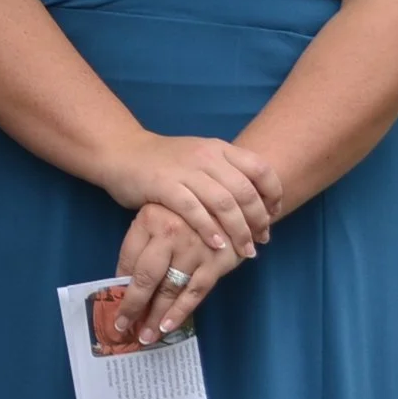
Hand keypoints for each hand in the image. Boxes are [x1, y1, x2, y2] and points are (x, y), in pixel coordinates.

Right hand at [100, 133, 279, 258]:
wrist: (123, 152)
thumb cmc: (165, 161)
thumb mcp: (200, 157)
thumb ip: (225, 173)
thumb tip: (257, 203)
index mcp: (219, 148)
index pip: (260, 168)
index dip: (273, 194)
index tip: (274, 214)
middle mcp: (206, 156)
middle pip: (245, 191)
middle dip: (258, 220)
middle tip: (262, 240)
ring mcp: (185, 170)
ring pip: (224, 203)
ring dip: (239, 230)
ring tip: (245, 250)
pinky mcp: (164, 185)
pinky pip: (193, 210)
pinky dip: (209, 229)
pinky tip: (217, 245)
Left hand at [113, 202, 239, 342]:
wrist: (231, 204)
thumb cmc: (185, 214)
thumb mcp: (157, 217)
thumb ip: (142, 245)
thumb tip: (122, 284)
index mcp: (149, 218)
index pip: (128, 259)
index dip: (118, 285)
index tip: (112, 306)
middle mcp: (170, 232)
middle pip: (146, 277)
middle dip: (132, 306)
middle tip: (121, 327)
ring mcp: (195, 247)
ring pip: (169, 289)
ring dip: (155, 316)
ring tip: (144, 336)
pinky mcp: (217, 261)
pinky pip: (194, 292)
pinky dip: (180, 312)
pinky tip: (166, 327)